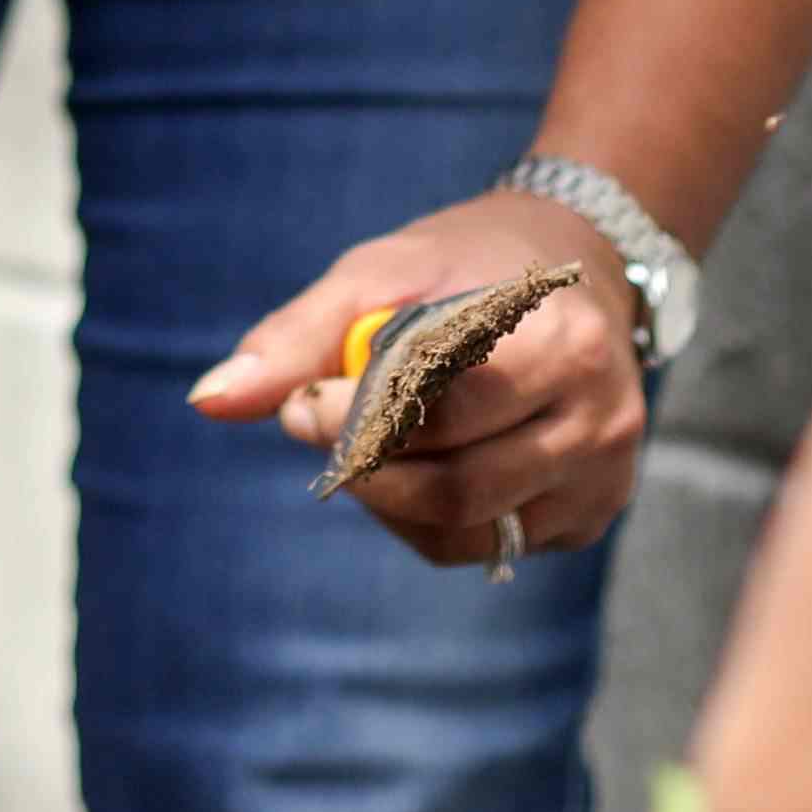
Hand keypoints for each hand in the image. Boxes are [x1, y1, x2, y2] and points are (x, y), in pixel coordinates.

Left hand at [199, 185, 646, 568]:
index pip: (445, 410)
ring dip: (391, 500)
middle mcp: (599, 421)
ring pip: (466, 531)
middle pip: (456, 487)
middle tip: (318, 427)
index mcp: (565, 343)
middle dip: (366, 468)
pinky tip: (420, 461)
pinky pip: (486, 545)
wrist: (578, 266)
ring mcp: (603, 477)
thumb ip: (298, 335)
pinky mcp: (590, 515)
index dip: (358, 420)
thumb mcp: (383, 271)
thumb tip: (208, 400)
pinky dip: (429, 518)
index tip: (300, 405)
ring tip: (368, 442)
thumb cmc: (467, 267)